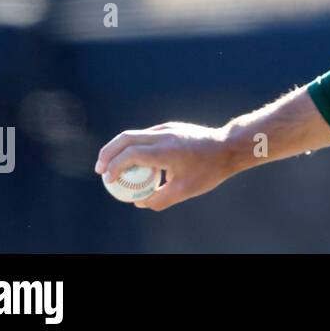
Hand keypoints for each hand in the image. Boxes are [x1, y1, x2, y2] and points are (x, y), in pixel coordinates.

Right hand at [95, 122, 233, 210]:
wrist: (229, 146)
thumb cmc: (209, 170)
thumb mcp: (185, 190)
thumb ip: (160, 199)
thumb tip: (139, 203)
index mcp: (166, 150)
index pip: (131, 154)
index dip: (115, 166)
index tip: (107, 179)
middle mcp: (163, 134)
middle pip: (126, 138)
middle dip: (108, 153)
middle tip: (100, 170)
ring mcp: (166, 128)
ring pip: (134, 135)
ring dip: (119, 148)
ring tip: (111, 166)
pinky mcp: (170, 127)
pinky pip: (145, 136)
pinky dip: (134, 147)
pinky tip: (133, 162)